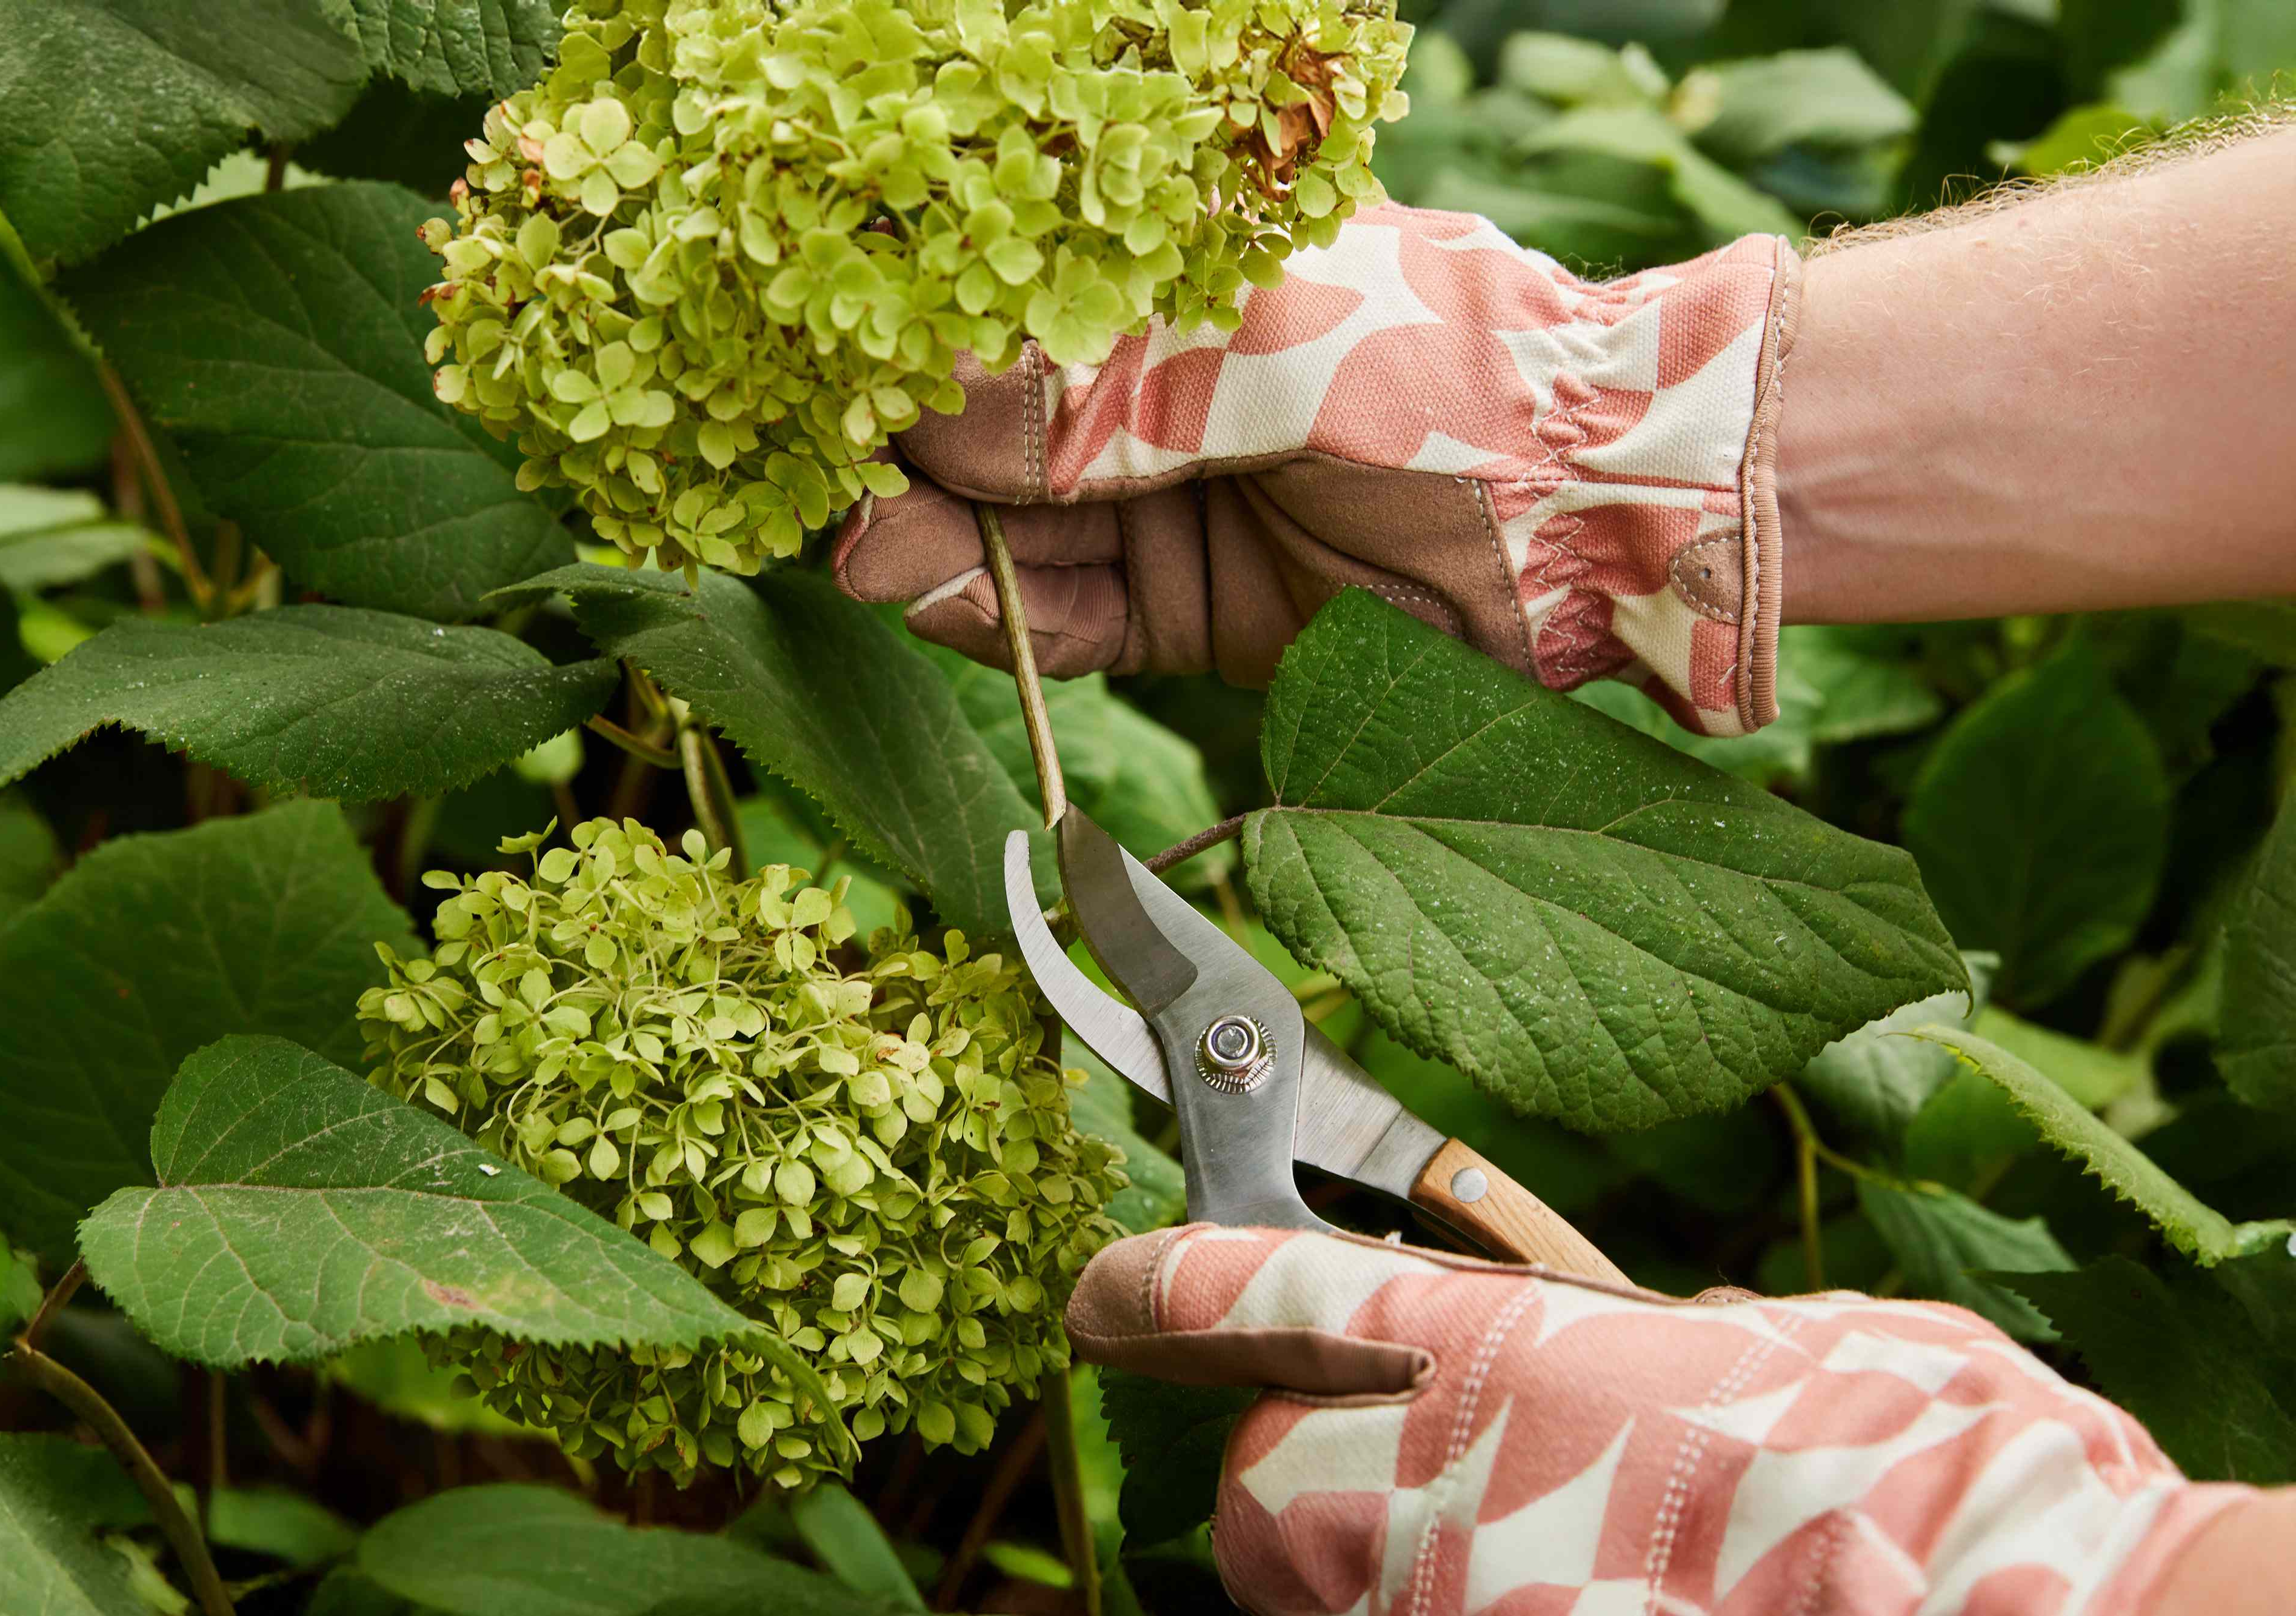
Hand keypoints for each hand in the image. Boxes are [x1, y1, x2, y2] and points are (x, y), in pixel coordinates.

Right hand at [833, 203, 1800, 736]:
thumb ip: (1096, 397)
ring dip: (947, 557)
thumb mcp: (1254, 361)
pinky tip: (960, 608)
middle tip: (845, 511)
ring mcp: (1169, 507)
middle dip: (913, 477)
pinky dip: (1017, 623)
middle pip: (991, 445)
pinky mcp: (1194, 610)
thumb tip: (928, 406)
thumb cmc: (1443, 376)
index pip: (1005, 332)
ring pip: (1017, 540)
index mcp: (1168, 298)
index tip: (836, 401)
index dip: (915, 369)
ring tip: (885, 566)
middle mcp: (1154, 404)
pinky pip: (1076, 622)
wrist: (1592, 511)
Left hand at [1066, 1224, 2259, 1615]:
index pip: (1250, 1295)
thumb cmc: (1940, 1467)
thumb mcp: (1785, 1342)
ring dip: (1386, 1574)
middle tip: (1391, 1475)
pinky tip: (1571, 1602)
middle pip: (1265, 1486)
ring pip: (1331, 1594)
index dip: (1153, 1295)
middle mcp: (1450, 1489)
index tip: (1095, 1296)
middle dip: (1298, 1477)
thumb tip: (1617, 1342)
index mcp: (1507, 1350)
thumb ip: (1644, 1336)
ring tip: (1520, 1561)